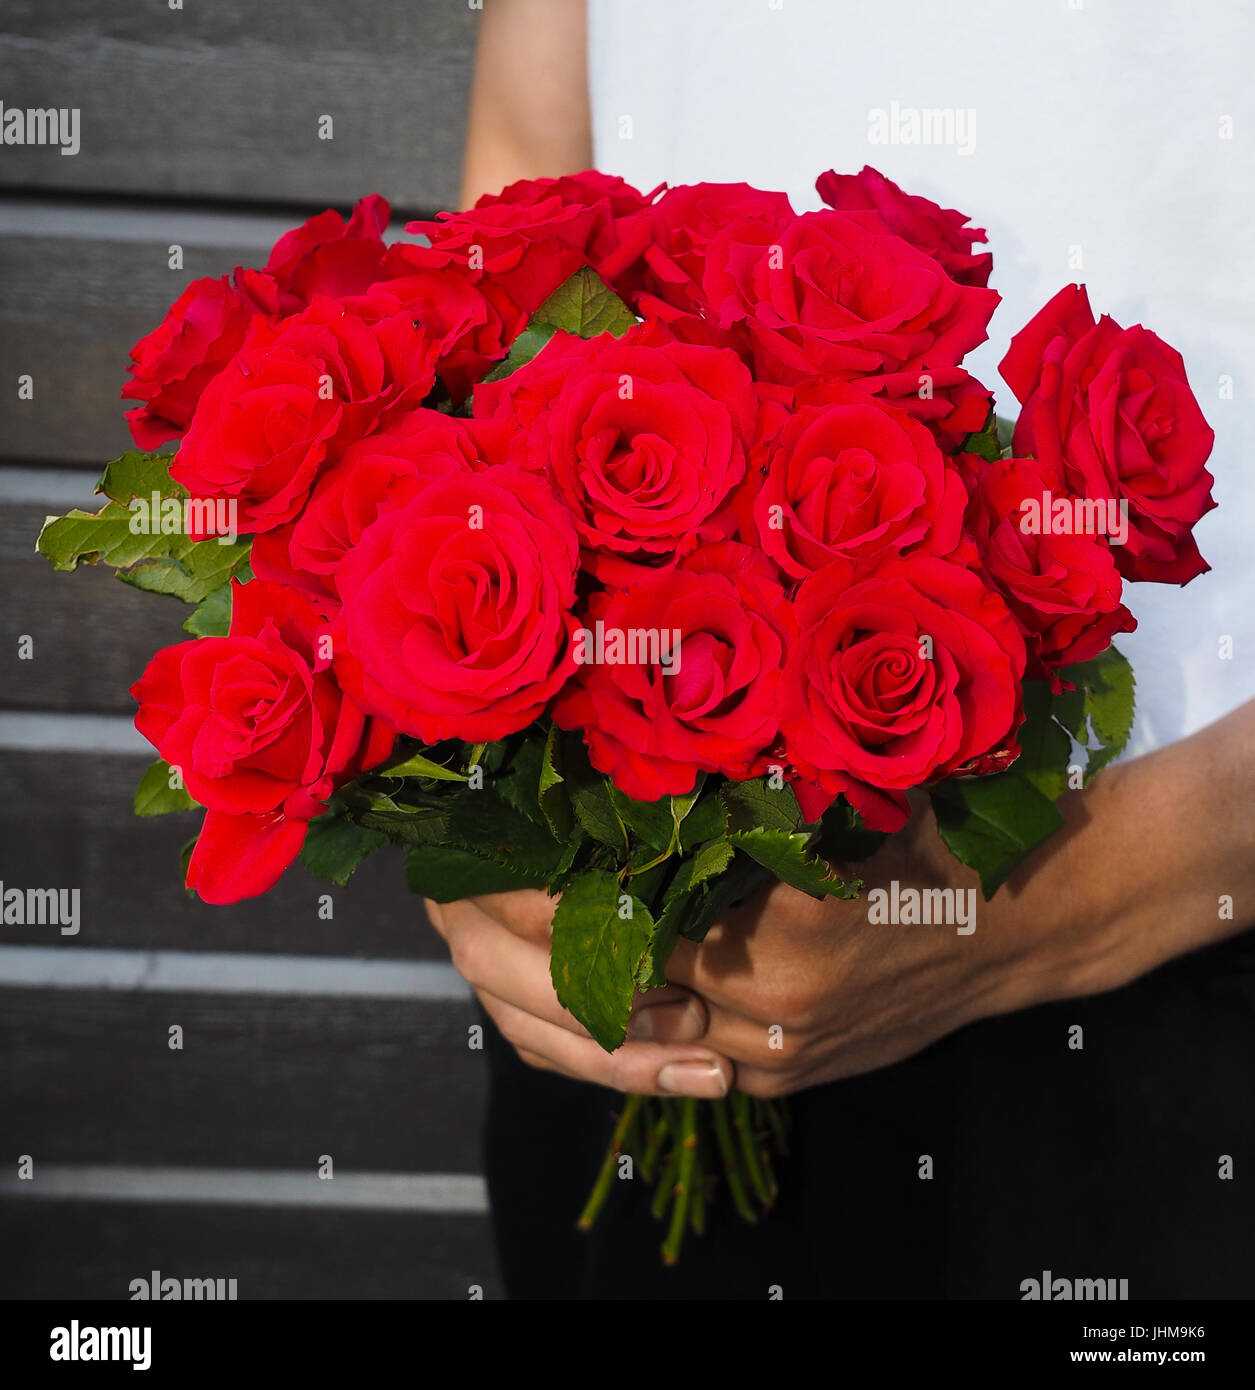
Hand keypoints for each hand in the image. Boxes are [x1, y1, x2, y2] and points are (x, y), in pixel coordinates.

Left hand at [430, 699, 1254, 1097]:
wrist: (1033, 920)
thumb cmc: (938, 823)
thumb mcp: (831, 779)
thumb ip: (722, 786)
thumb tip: (597, 757)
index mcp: (768, 934)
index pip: (602, 926)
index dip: (525, 888)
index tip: (474, 841)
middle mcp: (759, 1018)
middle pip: (590, 997)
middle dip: (507, 944)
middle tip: (453, 884)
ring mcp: (769, 1065)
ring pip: (616, 1044)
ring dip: (546, 990)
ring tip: (492, 928)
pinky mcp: (780, 1085)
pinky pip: (663, 1064)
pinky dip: (611, 1024)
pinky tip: (577, 974)